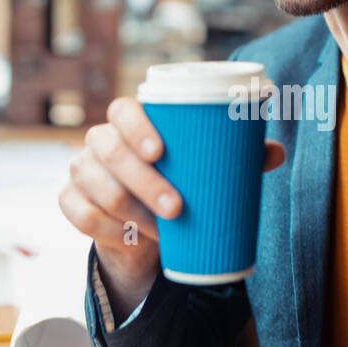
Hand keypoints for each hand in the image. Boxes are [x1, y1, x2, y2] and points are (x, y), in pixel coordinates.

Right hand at [59, 97, 284, 310]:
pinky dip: (107, 229)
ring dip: (131, 211)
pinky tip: (129, 236)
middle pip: (109, 153)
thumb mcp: (204, 169)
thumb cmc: (177, 180)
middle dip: (143, 182)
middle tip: (177, 209)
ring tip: (162, 230)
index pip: (121, 110)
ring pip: (97, 188)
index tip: (161, 151)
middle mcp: (99, 141)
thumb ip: (237, 158)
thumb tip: (276, 152)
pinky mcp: (71, 202)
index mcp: (128, 122)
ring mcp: (80, 171)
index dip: (136, 127)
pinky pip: (81, 215)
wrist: (143, 222)